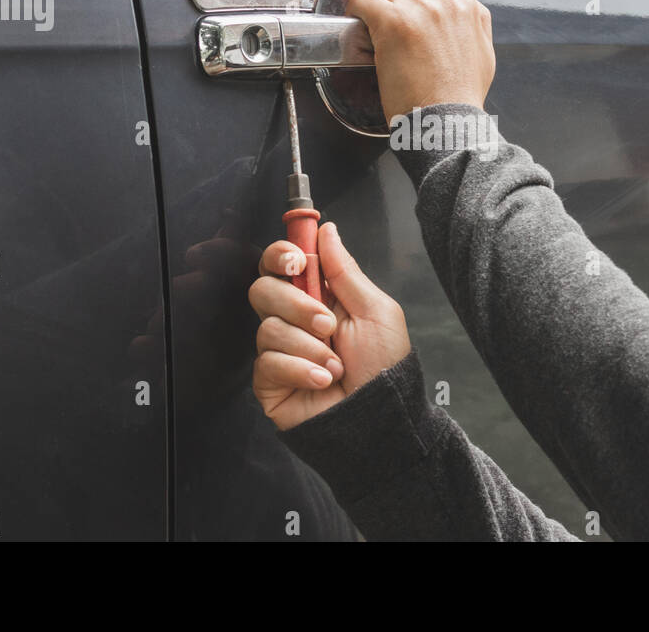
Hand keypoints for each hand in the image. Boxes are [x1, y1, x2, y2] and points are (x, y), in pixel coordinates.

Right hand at [249, 222, 409, 430]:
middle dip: (296, 304)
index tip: (296, 262)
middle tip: (327, 324)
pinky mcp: (270, 382)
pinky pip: (268, 362)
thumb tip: (326, 230)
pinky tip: (324, 380)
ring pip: (268, 327)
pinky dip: (301, 369)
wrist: (382, 417)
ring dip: (308, 345)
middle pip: (263, 289)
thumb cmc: (385, 365)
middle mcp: (295, 321)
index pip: (281, 264)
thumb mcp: (375, 310)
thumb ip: (344, 270)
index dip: (280, 255)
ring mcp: (280, 351)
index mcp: (319, 297)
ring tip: (336, 364)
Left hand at [346, 0, 494, 122]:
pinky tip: (359, 32)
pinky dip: (356, 12)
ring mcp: (416, 8)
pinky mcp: (391, 20)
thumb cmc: (461, 96)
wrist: (445, 119)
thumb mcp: (484, 53)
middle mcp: (442, 0)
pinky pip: (362, 0)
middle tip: (399, 52)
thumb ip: (476, 22)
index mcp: (465, 5)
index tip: (414, 39)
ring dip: (379, 20)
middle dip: (401, 19)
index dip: (420, 18)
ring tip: (382, 50)